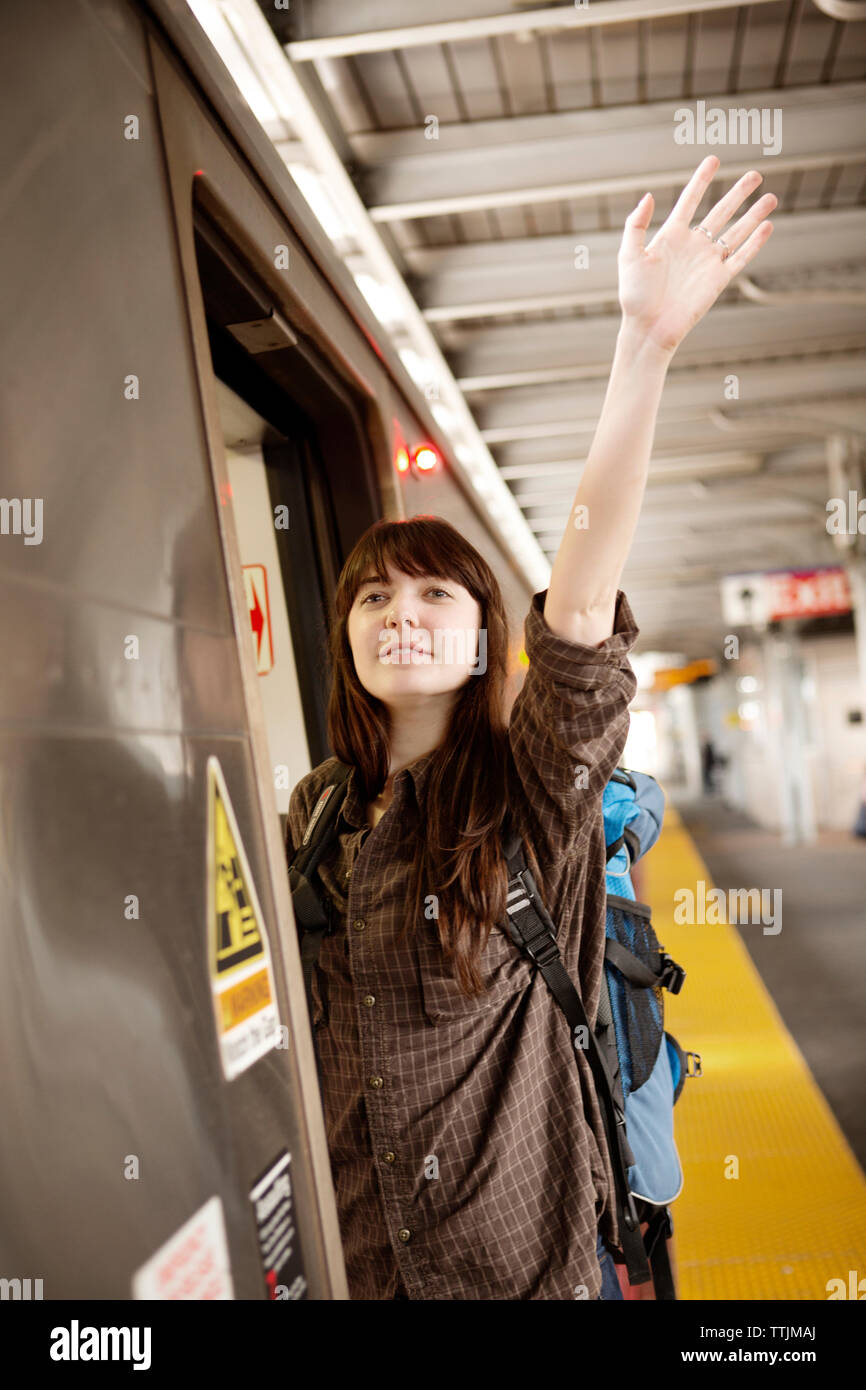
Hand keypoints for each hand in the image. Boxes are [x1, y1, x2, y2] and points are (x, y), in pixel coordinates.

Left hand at [617, 155, 776, 356]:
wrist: (648, 328)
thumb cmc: (634, 296)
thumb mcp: (629, 256)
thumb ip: (635, 225)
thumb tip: (647, 196)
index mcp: (671, 236)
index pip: (690, 200)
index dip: (701, 180)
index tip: (713, 159)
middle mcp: (693, 245)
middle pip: (721, 212)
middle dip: (738, 193)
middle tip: (755, 175)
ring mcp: (707, 262)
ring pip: (736, 232)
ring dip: (754, 215)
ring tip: (770, 197)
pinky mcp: (718, 280)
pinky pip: (740, 257)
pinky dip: (755, 243)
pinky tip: (768, 226)